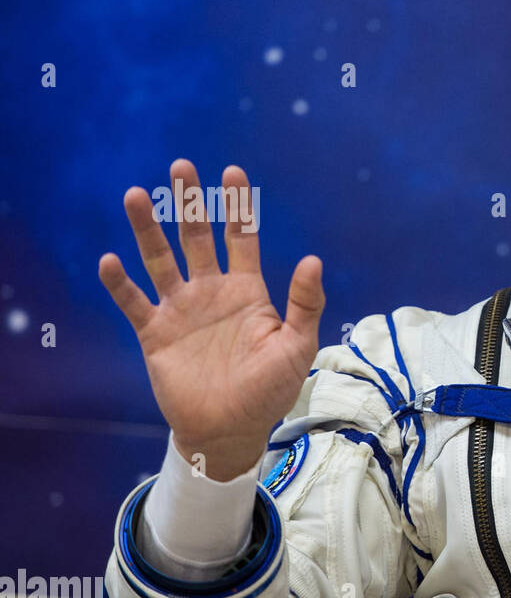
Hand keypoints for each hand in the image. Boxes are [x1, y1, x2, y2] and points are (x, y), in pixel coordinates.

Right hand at [99, 159, 324, 480]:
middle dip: (190, 203)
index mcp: (247, 292)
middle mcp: (211, 293)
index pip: (242, 238)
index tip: (233, 172)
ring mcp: (181, 310)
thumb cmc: (270, 391)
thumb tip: (312, 259)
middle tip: (181, 167)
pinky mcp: (155, 333)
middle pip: (197, 237)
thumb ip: (305, 304)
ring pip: (160, 260)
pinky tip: (110, 259)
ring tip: (135, 195)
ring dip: (147, 229)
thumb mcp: (297, 347)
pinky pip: (133, 302)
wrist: (231, 430)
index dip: (238, 207)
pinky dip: (119, 283)